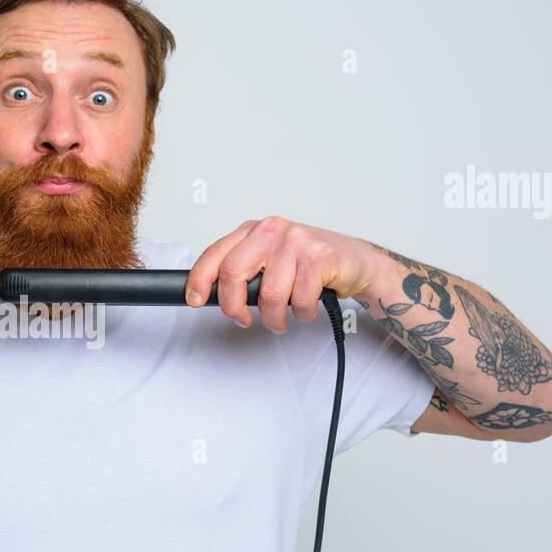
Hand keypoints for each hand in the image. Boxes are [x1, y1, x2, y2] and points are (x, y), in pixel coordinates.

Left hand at [184, 216, 384, 332]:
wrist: (356, 261)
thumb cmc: (310, 264)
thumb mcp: (271, 259)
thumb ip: (245, 270)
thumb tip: (213, 296)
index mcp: (253, 230)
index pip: (215, 254)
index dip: (199, 280)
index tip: (195, 300)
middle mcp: (271, 230)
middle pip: (232, 273)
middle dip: (233, 307)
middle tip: (243, 320)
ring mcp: (295, 242)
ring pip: (268, 295)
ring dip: (273, 319)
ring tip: (281, 320)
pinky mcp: (319, 258)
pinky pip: (299, 301)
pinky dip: (301, 314)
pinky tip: (306, 308)